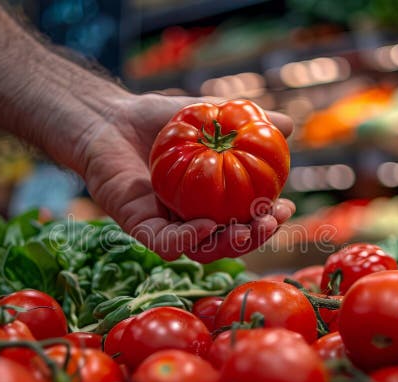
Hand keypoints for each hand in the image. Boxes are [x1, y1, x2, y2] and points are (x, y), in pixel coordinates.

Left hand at [74, 93, 294, 262]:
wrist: (109, 118)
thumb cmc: (157, 119)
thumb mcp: (209, 115)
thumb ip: (245, 122)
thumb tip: (288, 126)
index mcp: (211, 201)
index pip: (245, 219)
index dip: (268, 219)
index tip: (287, 207)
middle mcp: (190, 219)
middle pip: (228, 241)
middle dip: (256, 237)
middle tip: (272, 221)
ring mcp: (165, 226)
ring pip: (201, 250)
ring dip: (228, 244)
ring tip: (248, 228)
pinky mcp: (139, 227)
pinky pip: (165, 244)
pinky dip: (188, 240)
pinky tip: (208, 226)